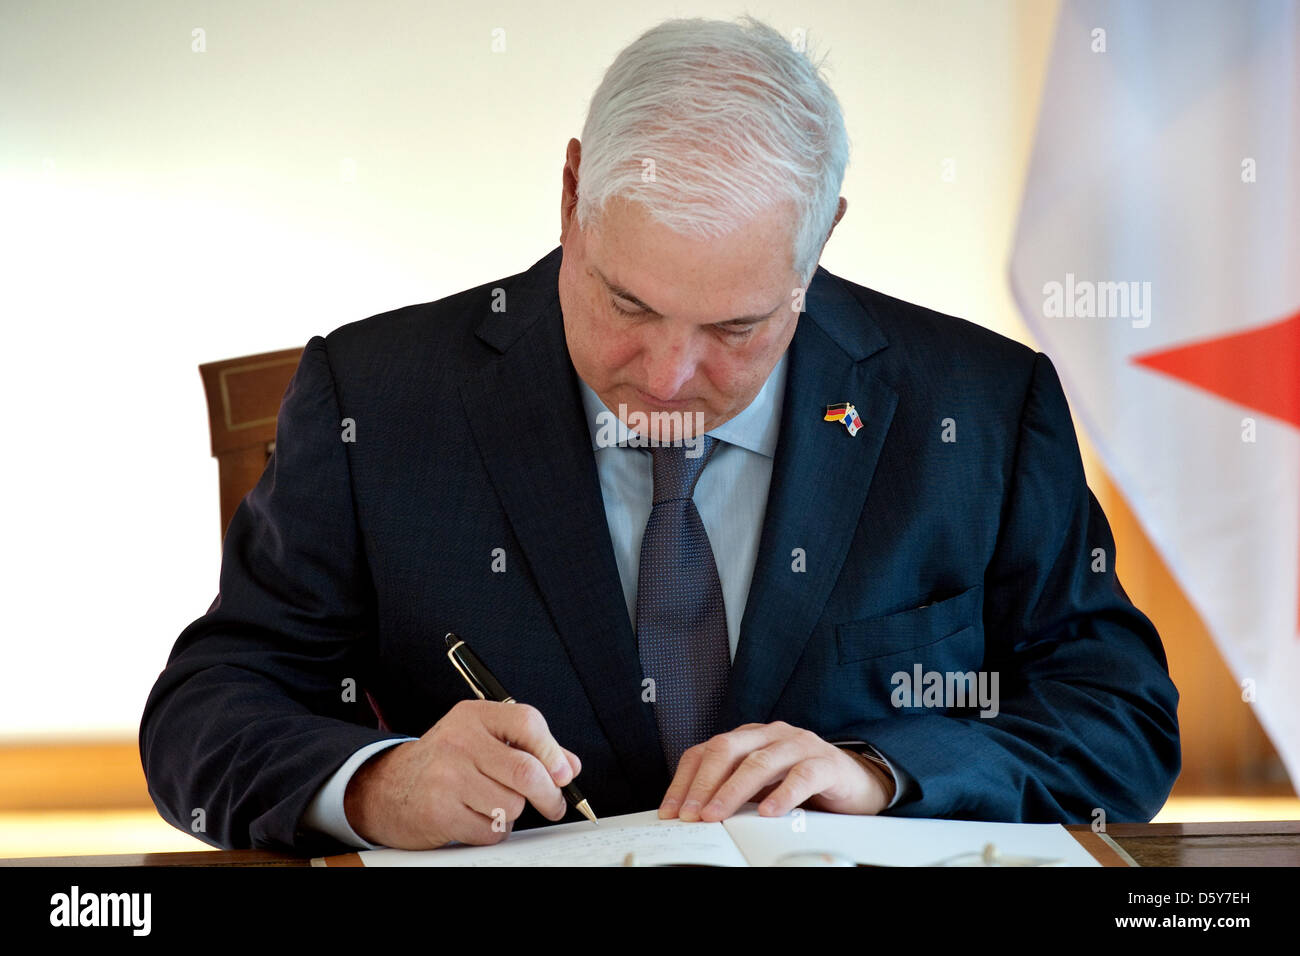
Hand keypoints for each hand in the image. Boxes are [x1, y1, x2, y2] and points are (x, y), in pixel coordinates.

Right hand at [343, 699, 581, 848]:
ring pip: (512, 805)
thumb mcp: (482, 741)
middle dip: (548, 795)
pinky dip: (492, 831)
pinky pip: (490, 830)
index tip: (563, 774)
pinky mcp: (440, 812)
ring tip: (491, 805)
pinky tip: (474, 818)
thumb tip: (569, 766)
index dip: (553, 751)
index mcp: (474, 716)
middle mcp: (460, 741)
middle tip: (553, 805)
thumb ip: (528, 749)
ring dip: (512, 814)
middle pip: (526, 772)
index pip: (527, 723)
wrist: (388, 788)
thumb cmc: (444, 763)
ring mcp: (448, 776)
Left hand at [657, 721, 892, 821]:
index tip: (671, 811)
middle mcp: (770, 734)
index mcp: (749, 737)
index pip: (706, 751)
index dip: (685, 781)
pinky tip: (770, 812)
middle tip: (691, 815)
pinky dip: (784, 794)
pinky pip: (802, 775)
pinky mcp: (827, 762)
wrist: (855, 782)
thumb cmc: (802, 784)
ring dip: (734, 790)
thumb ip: (732, 791)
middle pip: (727, 749)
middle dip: (704, 784)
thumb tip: (692, 816)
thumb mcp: (760, 786)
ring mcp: (799, 744)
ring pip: (760, 761)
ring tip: (719, 815)